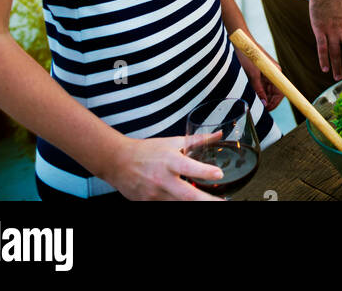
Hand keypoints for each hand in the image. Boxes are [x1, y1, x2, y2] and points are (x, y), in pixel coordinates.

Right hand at [103, 131, 228, 200]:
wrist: (118, 162)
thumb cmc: (148, 151)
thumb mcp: (173, 142)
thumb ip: (197, 141)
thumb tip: (218, 135)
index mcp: (170, 161)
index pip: (189, 167)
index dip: (205, 172)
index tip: (219, 174)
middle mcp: (163, 179)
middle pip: (187, 195)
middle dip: (206, 201)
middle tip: (223, 203)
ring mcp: (154, 194)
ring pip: (178, 204)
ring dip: (194, 204)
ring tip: (212, 203)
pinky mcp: (148, 203)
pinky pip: (166, 206)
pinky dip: (178, 205)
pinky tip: (188, 203)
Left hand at [234, 33, 284, 110]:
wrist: (241, 43)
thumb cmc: (248, 56)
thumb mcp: (252, 75)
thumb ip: (258, 89)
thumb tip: (264, 103)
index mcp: (276, 73)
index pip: (281, 93)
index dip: (275, 103)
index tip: (266, 110)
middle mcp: (274, 74)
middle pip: (274, 93)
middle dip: (267, 102)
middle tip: (257, 109)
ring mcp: (267, 74)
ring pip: (267, 91)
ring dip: (261, 97)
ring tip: (253, 102)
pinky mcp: (260, 73)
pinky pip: (261, 86)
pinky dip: (257, 92)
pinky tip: (251, 95)